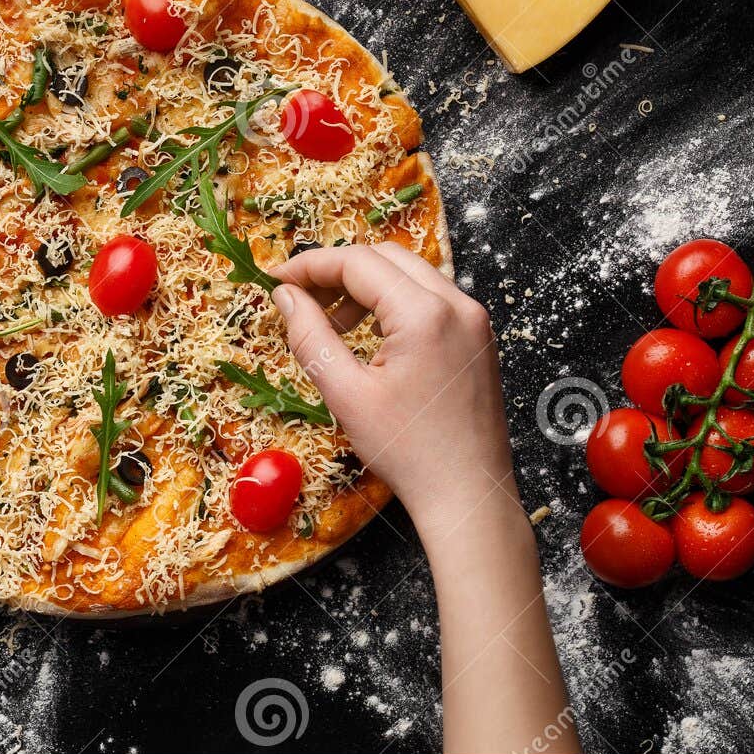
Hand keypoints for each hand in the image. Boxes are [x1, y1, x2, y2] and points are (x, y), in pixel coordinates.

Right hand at [270, 242, 517, 535]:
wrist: (468, 495)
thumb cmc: (409, 452)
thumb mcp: (346, 394)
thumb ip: (310, 335)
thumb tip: (286, 297)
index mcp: (425, 314)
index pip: (358, 262)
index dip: (309, 265)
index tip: (275, 279)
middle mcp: (458, 304)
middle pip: (385, 257)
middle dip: (337, 271)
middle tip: (299, 299)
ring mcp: (474, 319)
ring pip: (409, 274)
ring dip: (365, 287)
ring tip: (332, 324)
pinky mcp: (478, 337)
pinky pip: (430, 298)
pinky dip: (393, 303)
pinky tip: (369, 336)